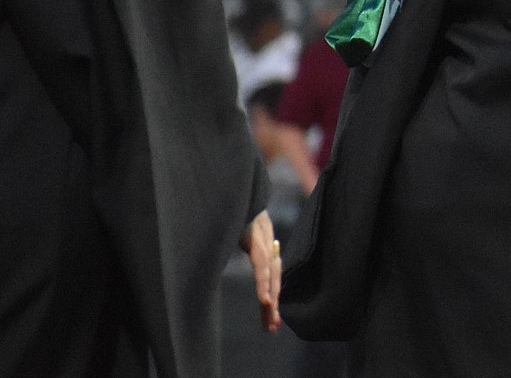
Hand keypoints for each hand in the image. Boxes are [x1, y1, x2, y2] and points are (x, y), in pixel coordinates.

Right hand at [241, 210, 280, 331]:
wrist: (241, 182)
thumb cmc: (237, 204)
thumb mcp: (238, 228)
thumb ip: (245, 242)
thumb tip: (241, 256)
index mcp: (263, 244)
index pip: (270, 276)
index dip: (270, 297)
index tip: (271, 320)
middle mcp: (267, 243)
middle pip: (273, 279)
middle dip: (273, 305)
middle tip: (273, 329)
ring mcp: (263, 239)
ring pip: (270, 275)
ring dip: (271, 299)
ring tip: (272, 320)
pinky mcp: (256, 236)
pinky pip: (261, 262)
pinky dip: (264, 281)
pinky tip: (266, 299)